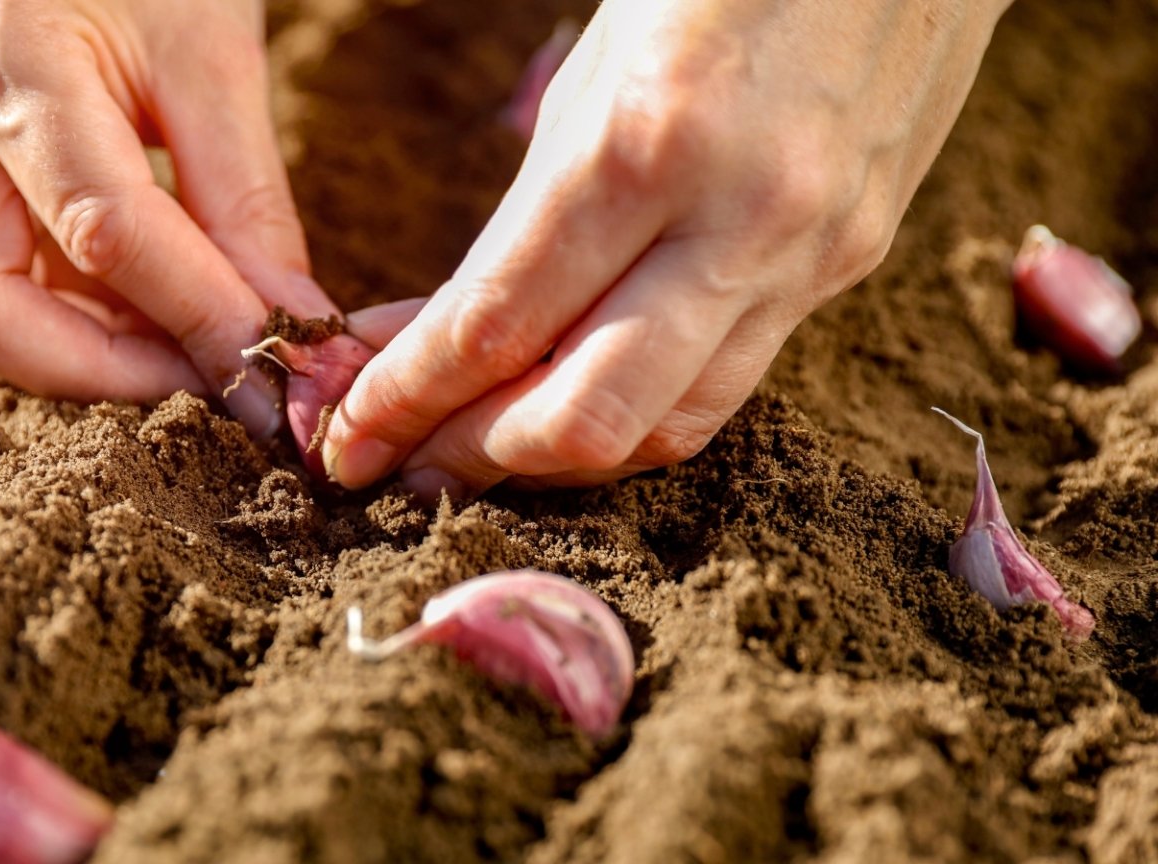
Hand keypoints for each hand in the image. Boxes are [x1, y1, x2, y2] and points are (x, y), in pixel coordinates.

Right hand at [0, 0, 336, 436]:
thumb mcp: (216, 56)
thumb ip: (244, 204)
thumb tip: (279, 333)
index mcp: (3, 50)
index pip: (100, 229)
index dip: (194, 318)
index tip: (271, 370)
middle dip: (101, 372)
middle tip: (209, 378)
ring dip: (89, 353)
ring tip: (189, 338)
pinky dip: (74, 316)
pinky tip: (147, 307)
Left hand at [322, 0, 1013, 496]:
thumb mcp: (587, 79)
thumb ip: (515, 229)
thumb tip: (427, 339)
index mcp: (643, 145)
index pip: (498, 327)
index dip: (407, 402)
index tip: (349, 442)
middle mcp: (737, 222)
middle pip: (588, 419)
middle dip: (475, 458)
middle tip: (406, 466)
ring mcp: (809, 255)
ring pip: (667, 429)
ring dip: (558, 459)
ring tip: (479, 448)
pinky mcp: (849, 268)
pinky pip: (726, 386)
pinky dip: (634, 413)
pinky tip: (575, 403)